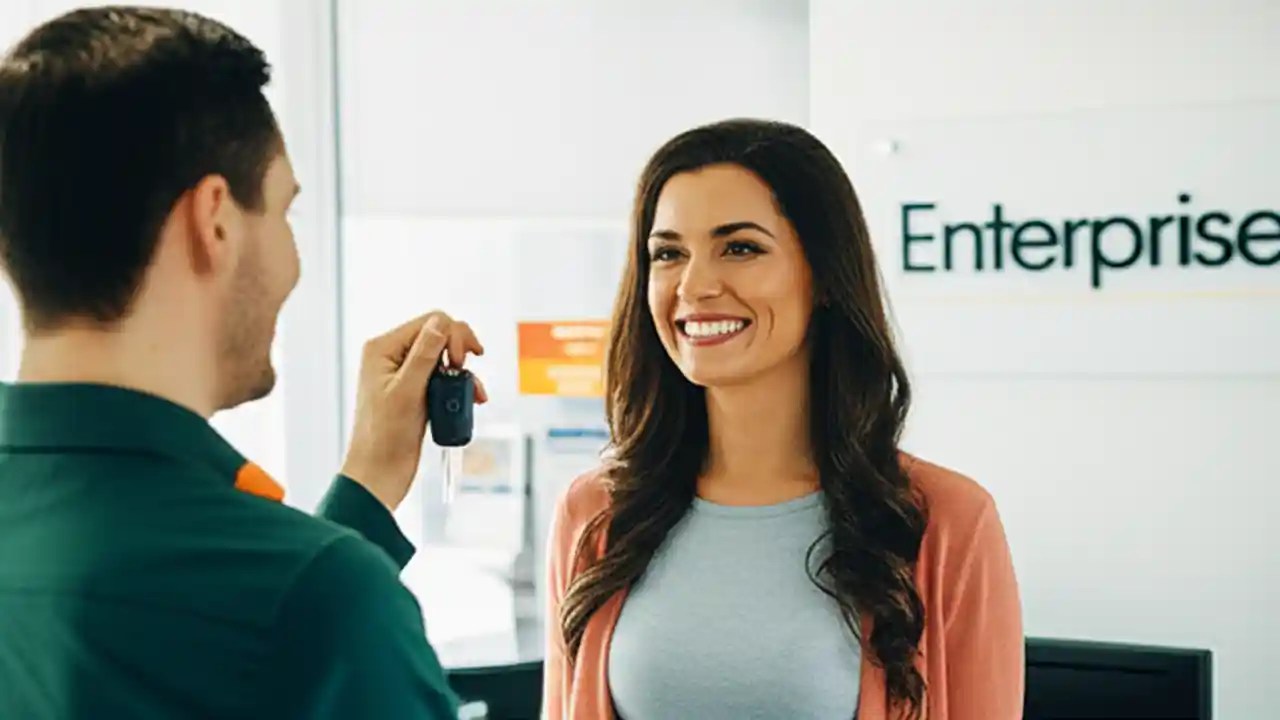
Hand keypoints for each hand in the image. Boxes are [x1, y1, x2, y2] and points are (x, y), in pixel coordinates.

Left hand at [341, 311, 487, 510]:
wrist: (380, 473)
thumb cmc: (384, 437)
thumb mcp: (407, 392)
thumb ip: (424, 355)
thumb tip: (441, 323)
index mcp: (383, 349)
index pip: (431, 322)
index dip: (453, 337)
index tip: (460, 364)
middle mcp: (392, 356)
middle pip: (440, 335)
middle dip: (460, 352)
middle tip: (466, 374)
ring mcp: (405, 374)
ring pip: (446, 358)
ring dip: (463, 373)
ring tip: (473, 394)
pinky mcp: (416, 392)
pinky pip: (444, 377)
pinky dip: (460, 386)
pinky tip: (470, 399)